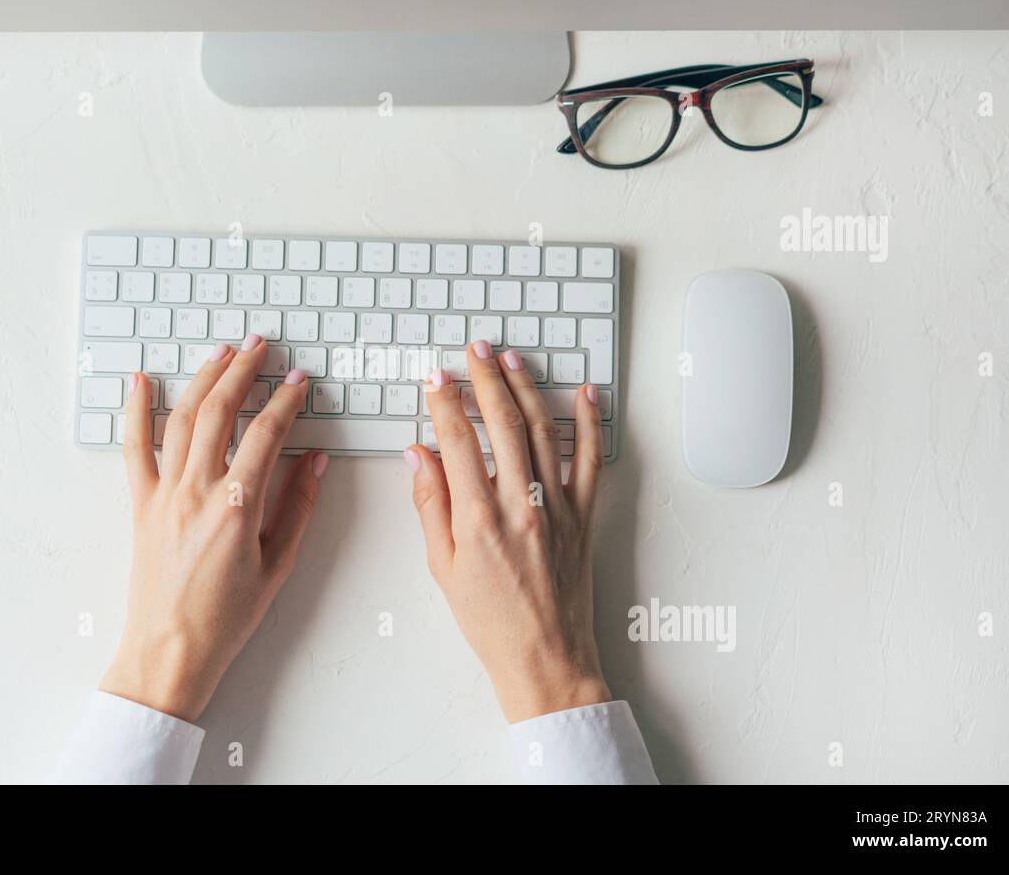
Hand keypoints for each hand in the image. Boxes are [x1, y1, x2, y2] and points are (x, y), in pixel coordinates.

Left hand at [101, 335, 326, 722]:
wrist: (170, 650)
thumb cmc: (226, 617)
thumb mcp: (277, 565)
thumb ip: (298, 508)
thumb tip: (316, 462)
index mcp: (237, 507)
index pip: (267, 434)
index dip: (286, 401)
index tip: (299, 380)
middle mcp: (197, 492)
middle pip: (220, 412)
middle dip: (243, 371)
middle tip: (261, 346)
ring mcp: (164, 494)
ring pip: (182, 419)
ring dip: (202, 379)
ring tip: (221, 352)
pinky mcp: (141, 505)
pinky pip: (134, 448)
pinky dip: (136, 411)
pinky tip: (140, 380)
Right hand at [405, 340, 610, 722]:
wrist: (545, 658)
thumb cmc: (490, 621)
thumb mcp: (444, 566)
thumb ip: (430, 504)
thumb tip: (418, 454)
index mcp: (478, 519)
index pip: (458, 441)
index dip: (444, 403)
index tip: (435, 378)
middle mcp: (521, 505)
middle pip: (503, 425)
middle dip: (485, 380)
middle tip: (473, 351)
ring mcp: (558, 508)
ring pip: (544, 432)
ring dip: (527, 389)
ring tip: (511, 360)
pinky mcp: (584, 517)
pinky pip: (590, 460)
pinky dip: (589, 423)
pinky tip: (584, 394)